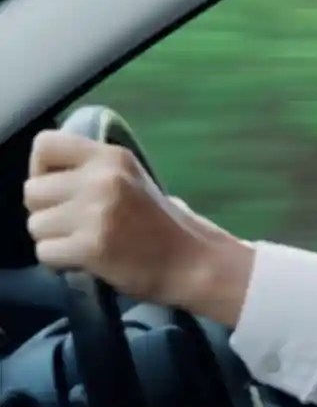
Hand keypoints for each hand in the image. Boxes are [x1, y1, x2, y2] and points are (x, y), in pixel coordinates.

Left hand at [24, 130, 252, 323]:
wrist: (194, 262)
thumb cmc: (163, 226)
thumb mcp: (133, 181)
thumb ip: (95, 172)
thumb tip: (51, 177)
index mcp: (112, 157)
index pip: (45, 144)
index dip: (42, 170)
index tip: (60, 189)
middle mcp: (102, 178)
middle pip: (32, 191)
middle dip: (46, 211)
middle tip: (75, 224)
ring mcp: (97, 212)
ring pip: (35, 225)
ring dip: (54, 239)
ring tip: (85, 243)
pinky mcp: (92, 246)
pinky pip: (45, 253)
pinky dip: (60, 262)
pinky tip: (87, 260)